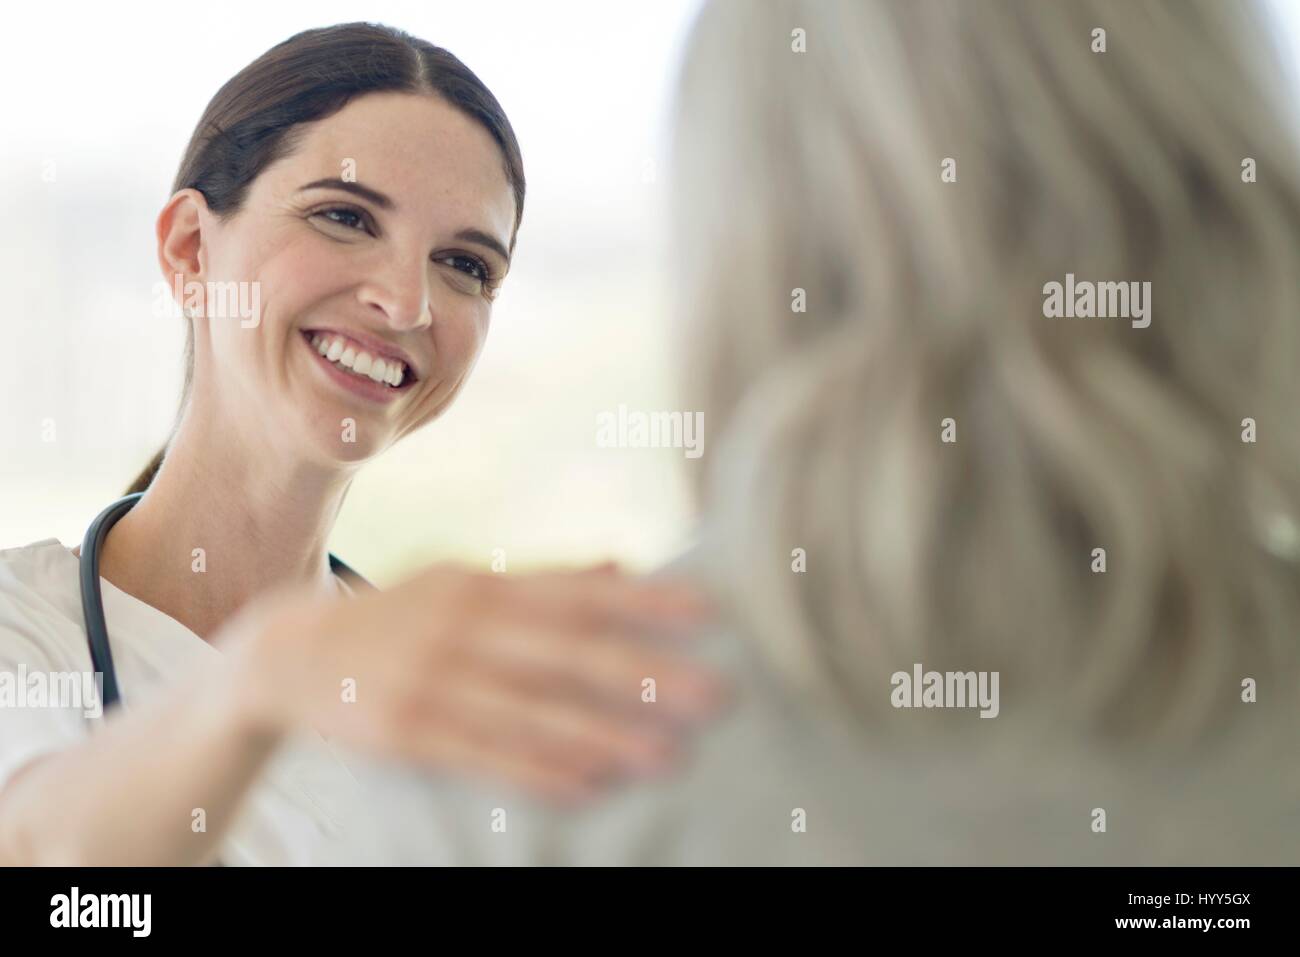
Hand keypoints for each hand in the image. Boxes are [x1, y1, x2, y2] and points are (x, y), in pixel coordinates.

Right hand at [218, 563, 722, 803]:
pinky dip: (537, 772)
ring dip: (604, 734)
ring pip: (532, 711)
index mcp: (482, 585)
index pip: (577, 592)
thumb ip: (542, 577)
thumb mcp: (460, 580)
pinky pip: (483, 756)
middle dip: (643, 673)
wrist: (285, 653)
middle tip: (713, 694)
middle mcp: (462, 627)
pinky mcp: (408, 733)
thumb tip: (622, 566)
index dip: (645, 601)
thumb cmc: (396, 614)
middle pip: (565, 652)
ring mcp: (434, 681)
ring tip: (668, 755)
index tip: (709, 612)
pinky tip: (588, 787)